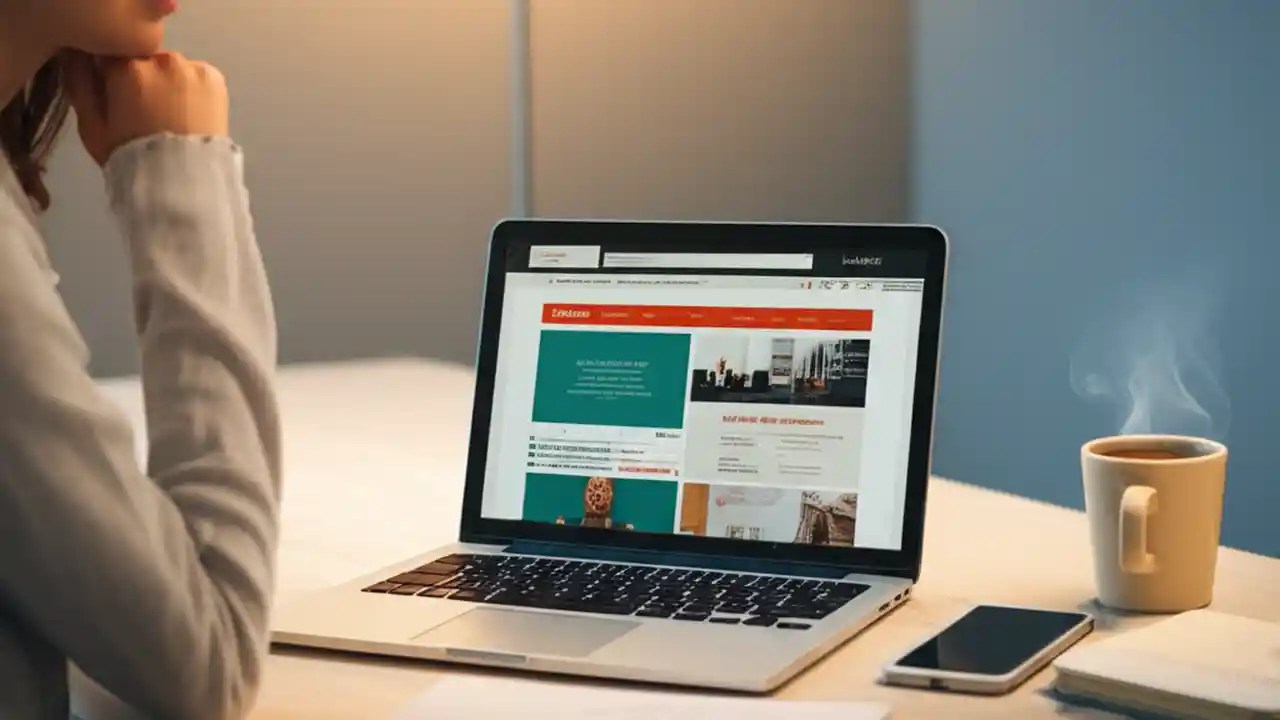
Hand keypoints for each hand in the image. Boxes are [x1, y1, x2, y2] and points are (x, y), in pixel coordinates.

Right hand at [61, 50, 228, 165]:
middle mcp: (160, 59)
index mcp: (125, 68)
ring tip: (172, 116)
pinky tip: (191, 114)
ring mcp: (192, 68)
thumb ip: (80, 85)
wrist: (184, 183)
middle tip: (147, 112)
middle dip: (142, 79)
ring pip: (171, 67)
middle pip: (144, 59)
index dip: (111, 74)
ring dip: (169, 82)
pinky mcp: (215, 78)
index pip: (110, 53)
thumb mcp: (92, 127)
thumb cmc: (131, 158)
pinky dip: (193, 89)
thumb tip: (76, 57)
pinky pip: (196, 75)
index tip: (116, 96)